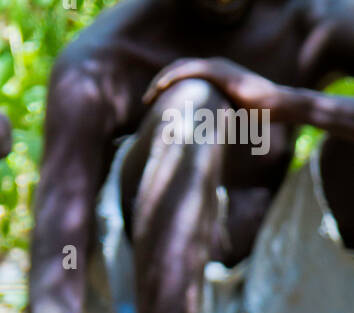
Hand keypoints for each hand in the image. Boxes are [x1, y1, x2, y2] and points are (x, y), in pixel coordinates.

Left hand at [144, 59, 288, 115]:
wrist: (277, 105)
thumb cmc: (256, 115)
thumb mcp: (227, 116)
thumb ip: (211, 117)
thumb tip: (197, 137)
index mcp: (215, 75)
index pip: (184, 76)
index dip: (166, 87)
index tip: (152, 103)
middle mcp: (215, 66)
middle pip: (178, 70)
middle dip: (159, 83)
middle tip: (145, 100)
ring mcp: (218, 67)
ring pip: (181, 68)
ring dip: (161, 80)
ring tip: (148, 96)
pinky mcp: (220, 71)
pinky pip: (191, 70)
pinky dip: (173, 76)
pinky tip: (160, 86)